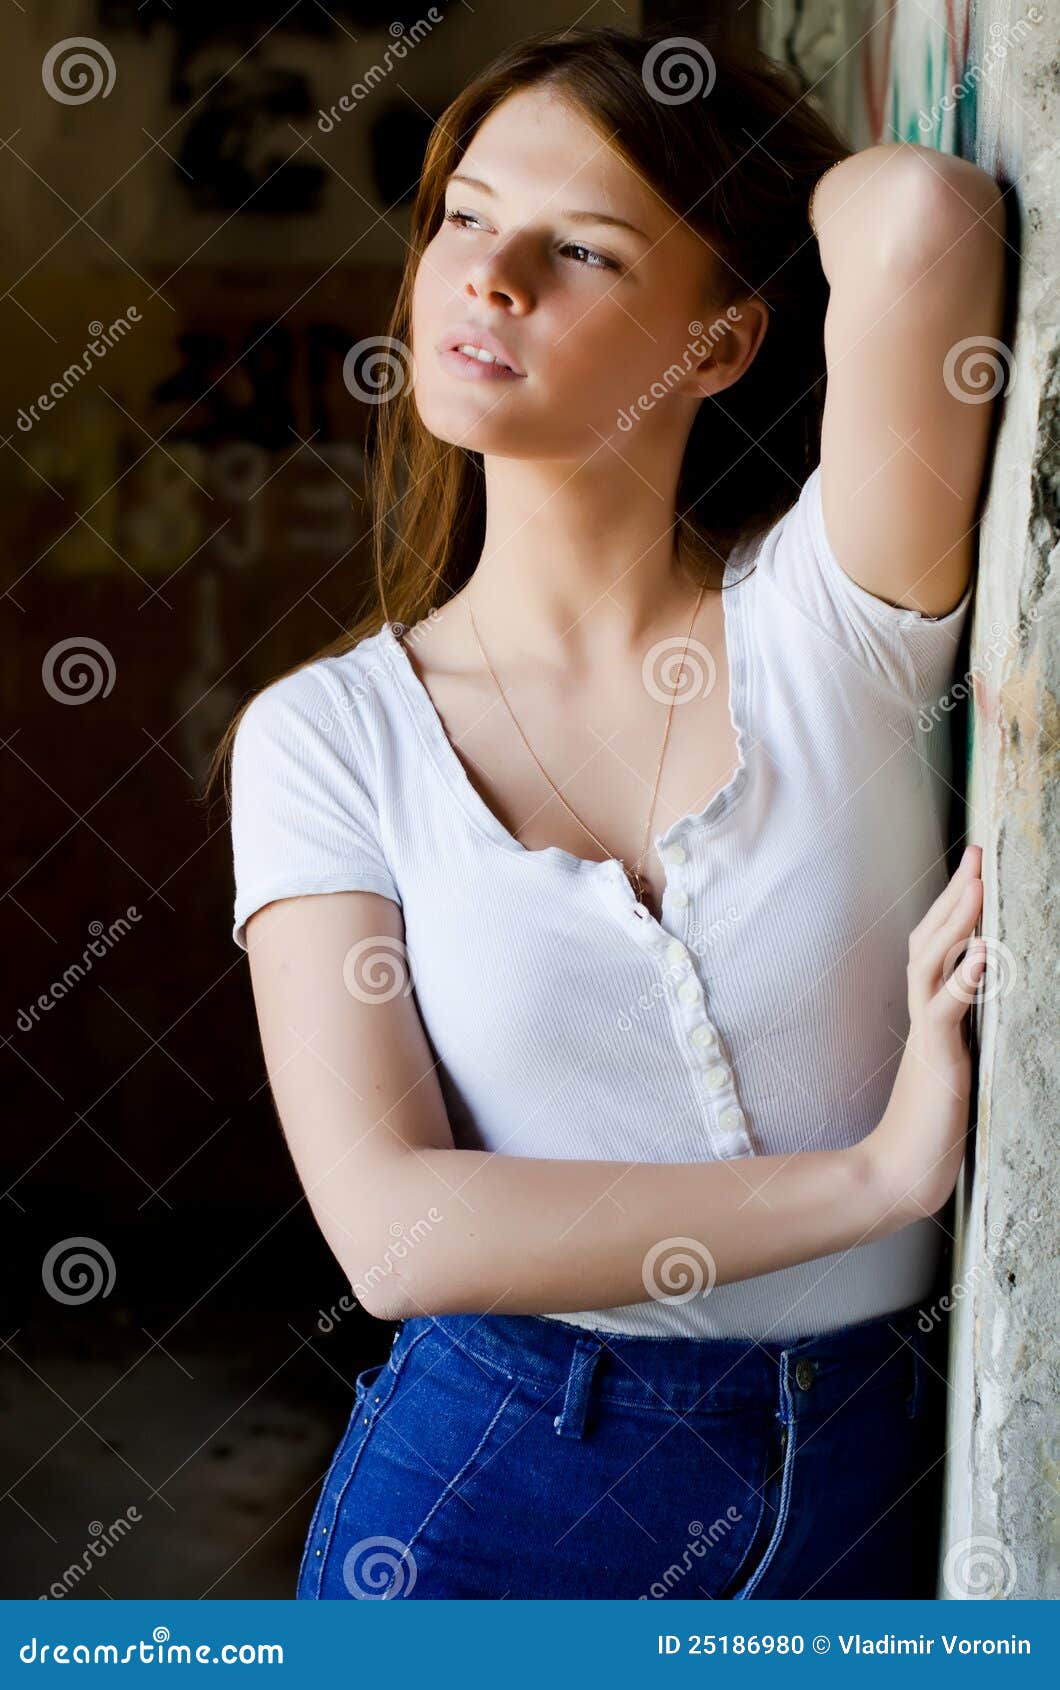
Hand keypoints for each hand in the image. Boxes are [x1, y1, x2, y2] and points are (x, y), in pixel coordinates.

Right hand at [862, 843, 985, 1227]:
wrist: (902, 1172)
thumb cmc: (932, 1126)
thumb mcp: (956, 1065)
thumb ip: (961, 1031)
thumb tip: (981, 1002)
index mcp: (932, 1014)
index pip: (938, 947)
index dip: (954, 908)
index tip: (974, 871)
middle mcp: (925, 1013)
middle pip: (931, 939)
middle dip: (956, 895)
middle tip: (977, 854)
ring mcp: (927, 1033)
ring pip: (934, 961)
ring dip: (957, 921)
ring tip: (977, 883)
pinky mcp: (937, 1056)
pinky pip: (947, 1008)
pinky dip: (966, 977)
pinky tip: (984, 951)